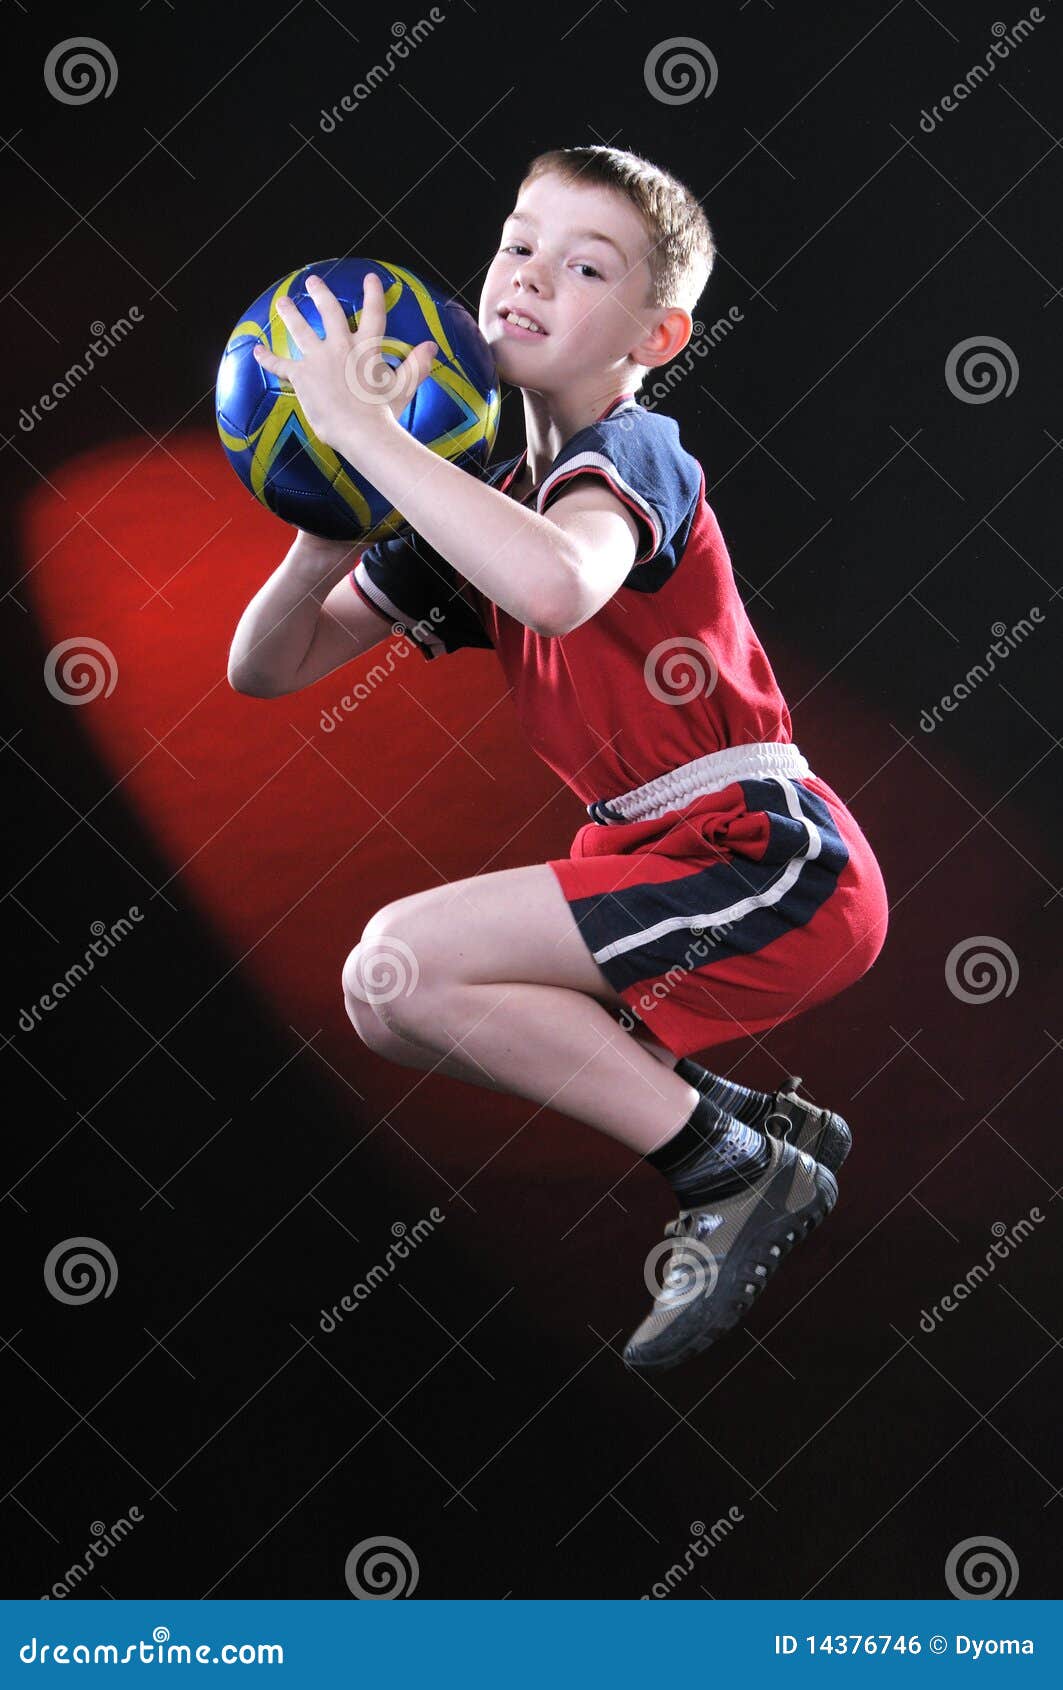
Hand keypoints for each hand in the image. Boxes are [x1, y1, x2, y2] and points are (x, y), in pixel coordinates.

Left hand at [252, 272, 436, 454]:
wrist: (362, 430)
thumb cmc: (385, 413)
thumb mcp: (405, 386)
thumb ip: (417, 364)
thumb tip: (432, 347)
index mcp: (367, 347)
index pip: (373, 313)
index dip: (373, 293)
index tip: (371, 278)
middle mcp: (341, 346)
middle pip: (329, 311)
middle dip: (320, 294)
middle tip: (311, 281)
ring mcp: (319, 359)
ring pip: (301, 329)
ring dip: (290, 314)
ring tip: (283, 302)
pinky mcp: (302, 376)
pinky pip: (281, 364)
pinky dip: (267, 358)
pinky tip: (256, 350)